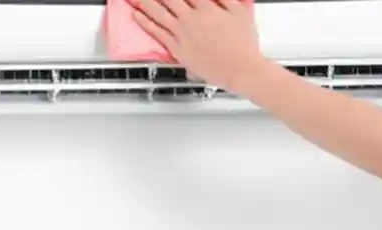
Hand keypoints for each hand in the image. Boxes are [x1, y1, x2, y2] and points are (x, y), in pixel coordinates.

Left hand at [132, 0, 268, 90]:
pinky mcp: (178, 49)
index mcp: (207, 8)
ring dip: (144, 1)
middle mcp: (191, 19)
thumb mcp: (240, 12)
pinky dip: (144, 22)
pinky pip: (157, 33)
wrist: (242, 71)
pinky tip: (137, 15)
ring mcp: (182, 34)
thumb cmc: (244, 45)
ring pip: (157, 12)